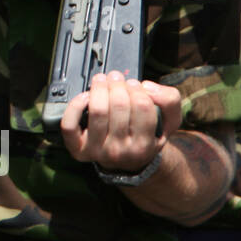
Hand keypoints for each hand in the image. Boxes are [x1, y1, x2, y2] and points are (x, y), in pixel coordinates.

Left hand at [61, 71, 181, 172]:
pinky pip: (70, 125)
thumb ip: (169, 101)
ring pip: (98, 110)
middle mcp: (121, 152)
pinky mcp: (78, 148)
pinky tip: (85, 97)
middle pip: (119, 105)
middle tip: (116, 78)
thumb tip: (147, 87)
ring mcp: (98, 151)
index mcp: (145, 146)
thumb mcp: (169, 122)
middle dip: (117, 84)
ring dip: (99, 88)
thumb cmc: (144, 136)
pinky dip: (75, 106)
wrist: (126, 162)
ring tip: (102, 80)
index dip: (137, 89)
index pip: (143, 106)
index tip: (134, 84)